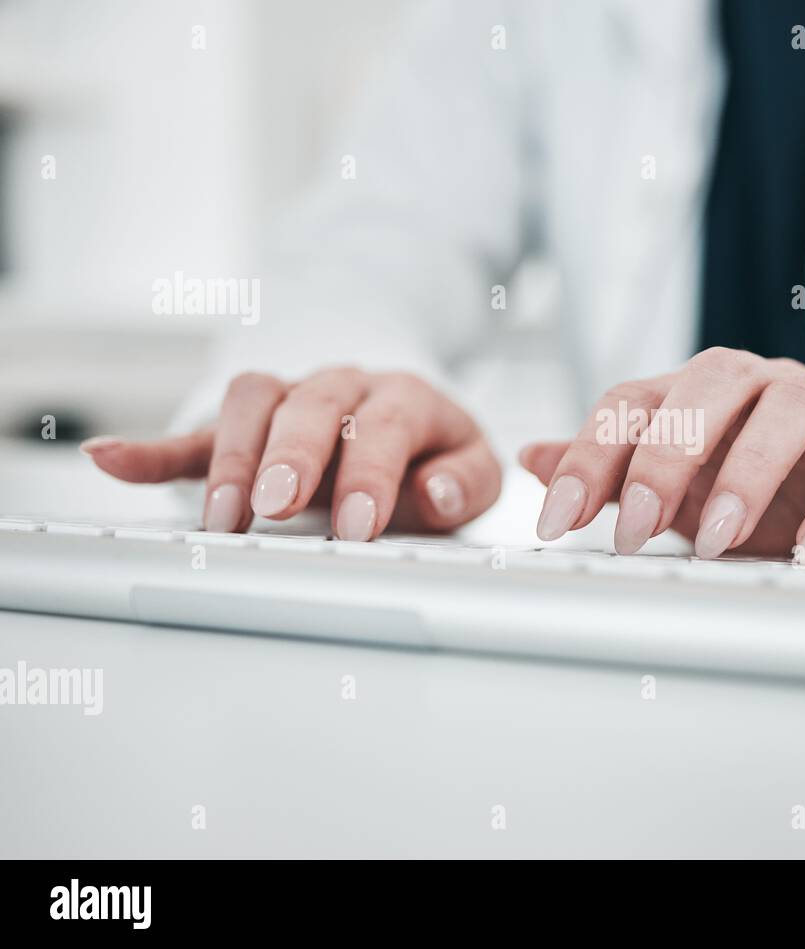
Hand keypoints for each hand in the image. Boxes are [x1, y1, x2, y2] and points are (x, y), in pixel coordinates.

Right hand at [82, 367, 500, 539]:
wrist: (403, 423)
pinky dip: (152, 446)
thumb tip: (434, 493)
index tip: (358, 523)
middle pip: (310, 406)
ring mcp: (290, 399)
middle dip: (291, 456)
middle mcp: (342, 387)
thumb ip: (464, 482)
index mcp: (402, 396)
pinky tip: (110, 459)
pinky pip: (195, 428)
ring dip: (232, 457)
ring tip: (221, 518)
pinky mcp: (245, 425)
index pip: (384, 423)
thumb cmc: (432, 455)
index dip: (369, 472)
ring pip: (253, 404)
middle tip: (277, 507)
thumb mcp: (471, 470)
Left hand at [519, 347, 804, 561]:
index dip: (588, 459)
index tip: (556, 523)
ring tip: (719, 539)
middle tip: (634, 530)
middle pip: (702, 390)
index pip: (631, 404)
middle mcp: (757, 386)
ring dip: (747, 474)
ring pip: (786, 410)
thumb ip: (610, 470)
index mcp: (698, 392)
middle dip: (661, 459)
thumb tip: (529, 458)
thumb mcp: (680, 485)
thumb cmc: (773, 485)